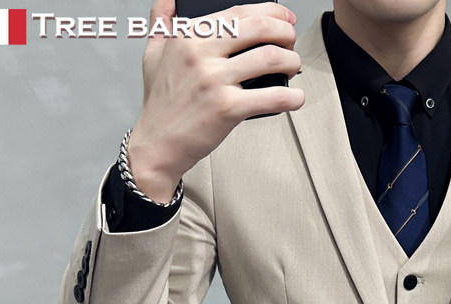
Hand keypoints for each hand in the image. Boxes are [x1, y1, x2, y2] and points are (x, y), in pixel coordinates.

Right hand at [128, 0, 304, 200]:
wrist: (158, 144)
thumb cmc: (161, 104)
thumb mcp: (153, 53)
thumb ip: (162, 21)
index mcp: (188, 36)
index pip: (239, 13)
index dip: (270, 12)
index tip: (284, 19)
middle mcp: (201, 54)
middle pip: (259, 29)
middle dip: (286, 33)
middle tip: (292, 43)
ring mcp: (215, 81)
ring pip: (269, 59)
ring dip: (291, 61)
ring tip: (293, 67)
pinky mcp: (227, 108)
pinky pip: (270, 97)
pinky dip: (291, 97)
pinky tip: (296, 97)